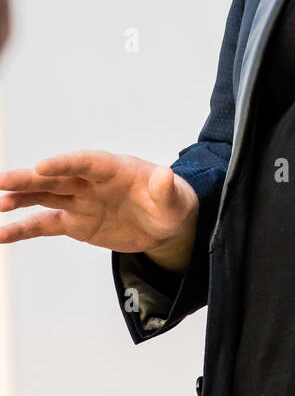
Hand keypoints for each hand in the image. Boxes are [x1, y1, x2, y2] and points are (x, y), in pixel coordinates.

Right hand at [0, 150, 198, 259]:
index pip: (87, 162)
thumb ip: (167, 189)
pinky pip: (45, 224)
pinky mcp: (76, 222)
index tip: (43, 166)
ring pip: (46, 197)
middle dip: (32, 178)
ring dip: (22, 198)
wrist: (166, 225)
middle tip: (4, 180)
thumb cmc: (172, 204)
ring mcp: (82, 201)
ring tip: (0, 202)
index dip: (65, 164)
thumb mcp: (176, 200)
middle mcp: (93, 182)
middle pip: (58, 177)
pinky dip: (24, 228)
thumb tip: (165, 175)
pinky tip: (3, 233)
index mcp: (116, 169)